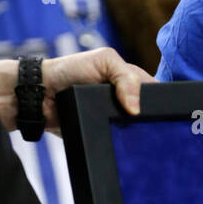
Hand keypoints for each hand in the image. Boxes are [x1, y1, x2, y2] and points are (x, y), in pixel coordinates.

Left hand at [0, 47, 151, 132]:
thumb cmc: (68, 69)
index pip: (152, 90)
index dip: (160, 98)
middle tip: (146, 121)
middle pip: (144, 112)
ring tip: (135, 132)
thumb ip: (126, 78)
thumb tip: (136, 108)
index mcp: (127, 79)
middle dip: (147, 117)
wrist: (38, 94)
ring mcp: (111, 117)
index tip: (164, 107)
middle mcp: (122, 98)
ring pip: (133, 129)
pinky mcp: (100, 132)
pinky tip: (122, 142)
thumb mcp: (104, 61)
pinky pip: (115, 141)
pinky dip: (119, 142)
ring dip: (134, 131)